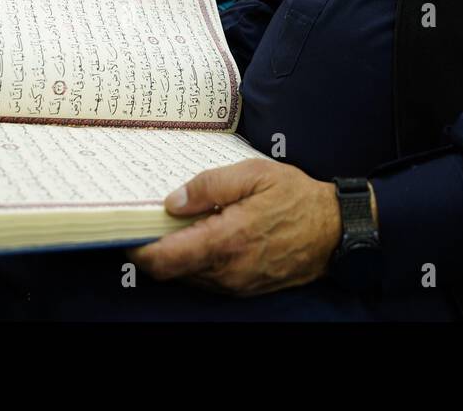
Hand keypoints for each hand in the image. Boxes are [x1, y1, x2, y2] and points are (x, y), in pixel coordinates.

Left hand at [128, 159, 340, 295]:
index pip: (163, 260)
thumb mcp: (253, 174)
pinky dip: (198, 261)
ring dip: (178, 255)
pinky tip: (206, 235)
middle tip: (152, 219)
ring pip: (188, 276)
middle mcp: (227, 271)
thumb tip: (171, 202)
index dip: (137, 250)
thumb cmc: (296, 197)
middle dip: (156, 248)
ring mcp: (236, 284)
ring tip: (183, 223)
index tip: (128, 230)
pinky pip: (207, 278)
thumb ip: (208, 185)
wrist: (335, 230)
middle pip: (170, 271)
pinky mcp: (244, 288)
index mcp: (225, 241)